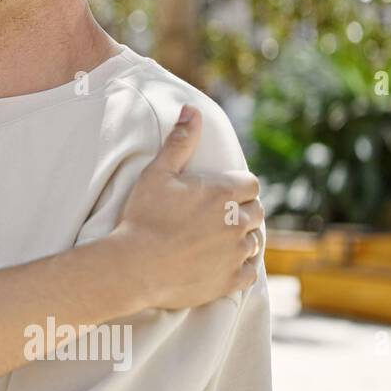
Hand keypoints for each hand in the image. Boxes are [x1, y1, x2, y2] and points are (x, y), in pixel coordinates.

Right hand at [113, 105, 263, 309]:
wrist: (134, 266)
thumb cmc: (143, 216)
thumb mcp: (157, 173)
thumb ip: (180, 141)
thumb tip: (192, 109)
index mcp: (224, 194)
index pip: (251, 184)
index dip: (238, 187)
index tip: (222, 193)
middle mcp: (238, 223)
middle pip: (257, 212)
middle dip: (242, 211)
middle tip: (218, 216)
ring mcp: (236, 253)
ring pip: (254, 241)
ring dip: (241, 238)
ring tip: (219, 239)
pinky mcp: (230, 280)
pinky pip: (250, 271)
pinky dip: (241, 266)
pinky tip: (224, 262)